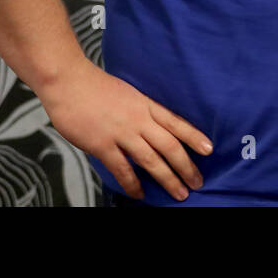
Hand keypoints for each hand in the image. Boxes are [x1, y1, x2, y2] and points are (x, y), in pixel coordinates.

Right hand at [37, 58, 211, 200]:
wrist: (69, 82)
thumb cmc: (95, 86)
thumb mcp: (128, 93)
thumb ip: (141, 109)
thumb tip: (152, 125)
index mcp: (145, 104)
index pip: (176, 122)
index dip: (194, 136)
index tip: (209, 149)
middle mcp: (138, 119)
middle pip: (169, 145)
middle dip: (186, 166)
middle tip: (197, 181)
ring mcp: (121, 133)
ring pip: (151, 160)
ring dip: (167, 178)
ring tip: (179, 193)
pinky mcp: (102, 145)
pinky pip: (122, 169)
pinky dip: (132, 184)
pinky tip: (139, 194)